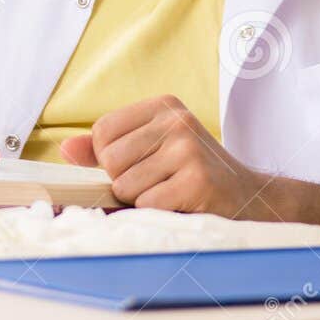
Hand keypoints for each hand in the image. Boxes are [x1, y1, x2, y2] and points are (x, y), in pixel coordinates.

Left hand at [61, 94, 319, 228]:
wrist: (254, 200)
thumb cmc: (194, 176)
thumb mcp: (152, 151)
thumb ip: (106, 149)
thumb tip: (65, 148)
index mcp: (163, 106)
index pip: (102, 133)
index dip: (111, 160)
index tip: (142, 165)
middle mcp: (176, 121)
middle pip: (111, 161)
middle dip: (127, 183)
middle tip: (161, 184)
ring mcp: (188, 149)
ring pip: (126, 186)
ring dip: (144, 201)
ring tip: (174, 194)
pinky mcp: (197, 181)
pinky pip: (147, 205)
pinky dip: (159, 213)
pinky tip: (185, 206)